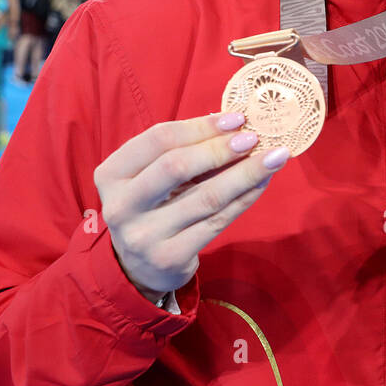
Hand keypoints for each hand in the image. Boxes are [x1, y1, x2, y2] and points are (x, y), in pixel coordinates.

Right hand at [94, 111, 289, 298]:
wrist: (139, 267)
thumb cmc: (152, 207)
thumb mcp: (151, 177)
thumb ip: (182, 151)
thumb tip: (234, 124)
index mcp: (112, 174)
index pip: (159, 140)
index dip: (201, 126)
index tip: (237, 118)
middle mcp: (121, 205)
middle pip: (177, 166)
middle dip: (221, 148)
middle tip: (254, 138)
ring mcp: (144, 235)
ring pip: (206, 196)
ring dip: (245, 173)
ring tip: (273, 157)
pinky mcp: (170, 257)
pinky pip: (218, 221)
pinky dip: (245, 198)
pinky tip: (262, 182)